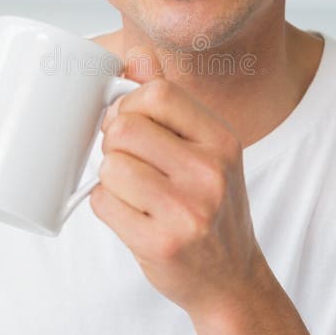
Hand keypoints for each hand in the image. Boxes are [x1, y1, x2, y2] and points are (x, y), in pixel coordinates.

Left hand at [91, 47, 261, 319]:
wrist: (232, 279)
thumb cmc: (212, 207)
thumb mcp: (207, 150)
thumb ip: (171, 103)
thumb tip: (137, 55)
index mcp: (221, 140)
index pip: (156, 93)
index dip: (130, 104)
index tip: (131, 122)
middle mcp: (209, 172)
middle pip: (124, 128)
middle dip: (114, 142)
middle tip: (127, 160)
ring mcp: (187, 210)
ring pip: (110, 166)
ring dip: (110, 177)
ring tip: (133, 191)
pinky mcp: (160, 242)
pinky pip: (103, 202)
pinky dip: (106, 205)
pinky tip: (131, 215)